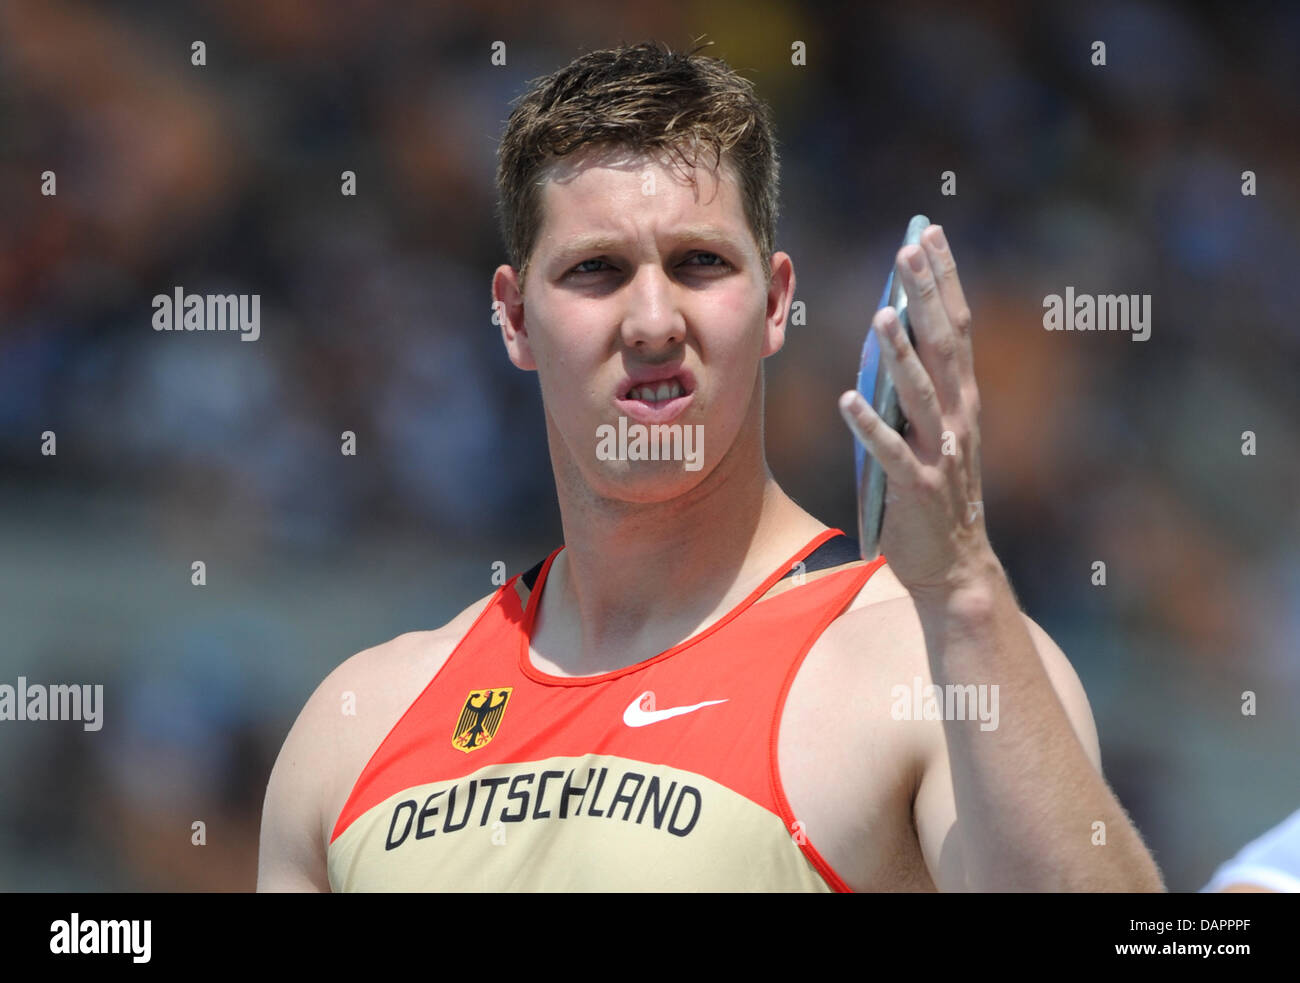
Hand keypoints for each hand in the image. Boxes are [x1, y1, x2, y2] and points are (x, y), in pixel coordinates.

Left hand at [839, 224, 995, 598]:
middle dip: (927, 297)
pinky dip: (868, 426)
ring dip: (901, 354)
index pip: (957, 327)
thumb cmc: (934, 493)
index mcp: (963, 401)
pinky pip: (889, 452)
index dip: (945, 280)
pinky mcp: (914, 488)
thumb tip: (888, 336)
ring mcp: (938, 454)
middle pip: (944, 347)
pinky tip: (846, 399)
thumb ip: (915, 389)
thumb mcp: (930, 432)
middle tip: (911, 249)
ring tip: (883, 314)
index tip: (931, 235)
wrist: (954, 566)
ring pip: (920, 394)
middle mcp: (958, 419)